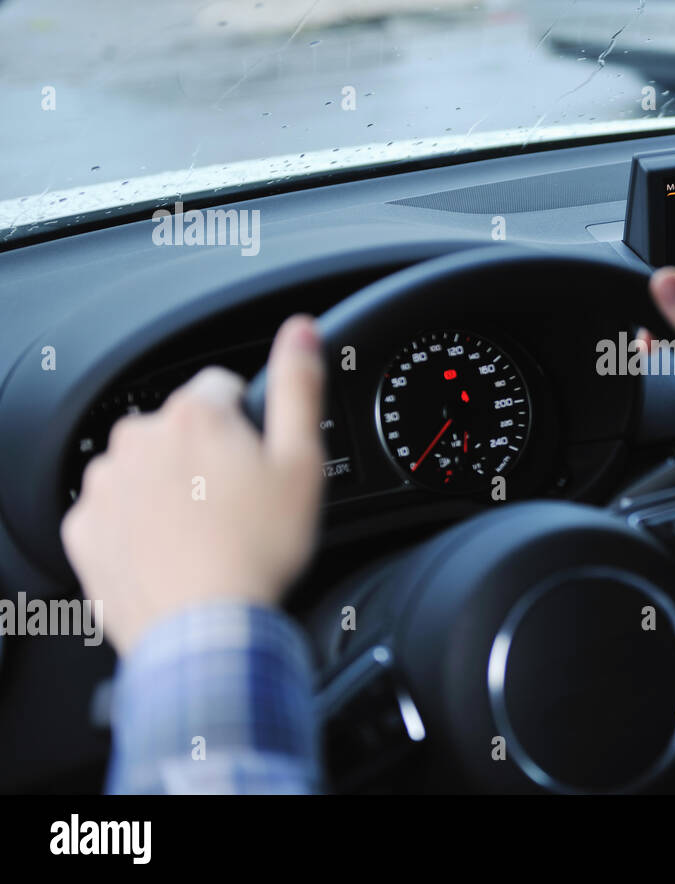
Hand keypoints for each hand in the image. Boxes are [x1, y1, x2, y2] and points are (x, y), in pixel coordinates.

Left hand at [61, 315, 326, 653]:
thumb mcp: (303, 462)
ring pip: (145, 469)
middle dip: (208, 458)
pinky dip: (140, 526)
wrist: (207, 630)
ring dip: (171, 489)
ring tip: (208, 534)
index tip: (260, 464)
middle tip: (241, 505)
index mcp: (194, 416)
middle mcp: (138, 440)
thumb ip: (299, 386)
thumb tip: (300, 329)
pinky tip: (174, 552)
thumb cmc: (260, 550)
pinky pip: (115, 512)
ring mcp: (105, 486)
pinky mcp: (85, 531)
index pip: (222, 388)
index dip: (249, 425)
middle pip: (181, 429)